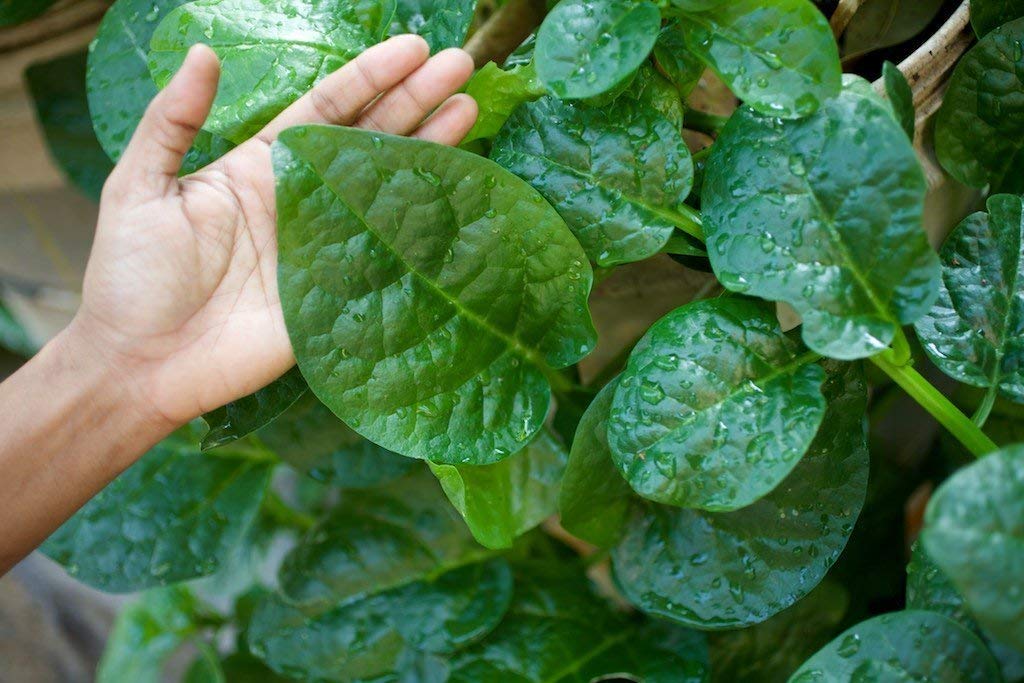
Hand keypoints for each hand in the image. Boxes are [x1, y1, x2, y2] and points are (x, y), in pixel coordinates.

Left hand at [72, 35, 477, 426]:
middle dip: (415, 101)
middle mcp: (301, 200)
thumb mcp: (139, 186)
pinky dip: (421, 229)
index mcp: (260, 167)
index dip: (370, 78)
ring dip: (428, 150)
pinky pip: (386, 256)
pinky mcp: (336, 295)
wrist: (139, 362)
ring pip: (387, 191)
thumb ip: (173, 121)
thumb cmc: (130, 275)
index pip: (327, 109)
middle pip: (369, 139)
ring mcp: (324, 247)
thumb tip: (204, 52)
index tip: (412, 49)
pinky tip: (452, 196)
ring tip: (469, 110)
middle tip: (461, 66)